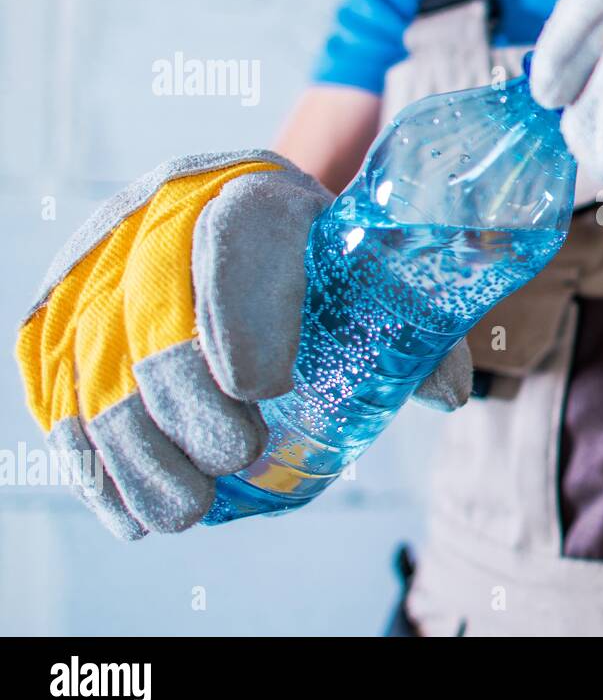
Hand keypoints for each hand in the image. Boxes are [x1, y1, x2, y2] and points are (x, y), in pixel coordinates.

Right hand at [15, 151, 470, 539]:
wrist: (244, 218)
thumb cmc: (318, 255)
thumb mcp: (368, 267)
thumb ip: (413, 324)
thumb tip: (449, 392)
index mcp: (251, 188)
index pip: (233, 235)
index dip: (238, 312)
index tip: (263, 387)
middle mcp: (161, 210)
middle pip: (152, 307)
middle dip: (184, 397)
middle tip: (234, 457)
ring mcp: (99, 260)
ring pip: (93, 359)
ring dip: (134, 448)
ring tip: (186, 510)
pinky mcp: (59, 312)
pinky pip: (55, 391)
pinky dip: (89, 460)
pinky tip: (128, 511)